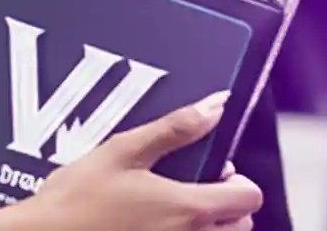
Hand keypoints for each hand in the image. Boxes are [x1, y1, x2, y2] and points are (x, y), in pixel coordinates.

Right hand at [0, 92, 261, 230]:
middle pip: (242, 225)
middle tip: (194, 187)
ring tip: (170, 209)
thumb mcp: (123, 151)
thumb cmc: (76, 200)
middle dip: (228, 205)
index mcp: (188, 208)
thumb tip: (214, 107)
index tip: (217, 171)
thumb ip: (174, 130)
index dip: (239, 180)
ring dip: (208, 224)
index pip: (249, 196)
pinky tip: (150, 225)